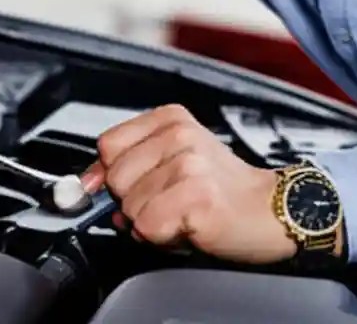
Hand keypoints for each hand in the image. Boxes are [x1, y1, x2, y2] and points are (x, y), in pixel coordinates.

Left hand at [81, 104, 294, 263]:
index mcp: (170, 119)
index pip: (107, 145)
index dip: (110, 175)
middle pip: (114, 178)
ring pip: (129, 207)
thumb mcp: (172, 163)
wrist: (270, 211)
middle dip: (133, 202)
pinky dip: (162, 237)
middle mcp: (179, 136)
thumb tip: (86, 185)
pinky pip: (148, 226)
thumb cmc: (222, 191)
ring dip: (150, 223)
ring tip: (180, 215)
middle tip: (167, 204)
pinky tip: (186, 227)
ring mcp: (188, 165)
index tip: (129, 189)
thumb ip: (128, 166)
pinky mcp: (196, 197)